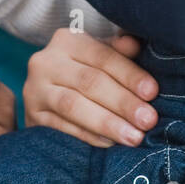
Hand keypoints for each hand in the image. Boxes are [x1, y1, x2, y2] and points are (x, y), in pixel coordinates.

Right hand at [22, 28, 158, 147]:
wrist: (44, 91)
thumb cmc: (83, 70)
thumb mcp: (99, 55)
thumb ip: (117, 51)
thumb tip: (136, 44)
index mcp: (67, 40)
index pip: (102, 56)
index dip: (129, 74)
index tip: (152, 92)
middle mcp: (46, 61)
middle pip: (89, 81)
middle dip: (123, 102)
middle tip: (148, 120)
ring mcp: (35, 90)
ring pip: (74, 105)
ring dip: (107, 123)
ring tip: (134, 136)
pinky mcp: (32, 117)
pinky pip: (62, 128)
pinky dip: (88, 136)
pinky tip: (110, 143)